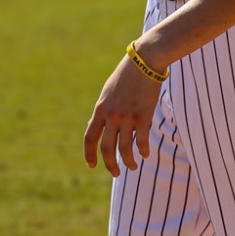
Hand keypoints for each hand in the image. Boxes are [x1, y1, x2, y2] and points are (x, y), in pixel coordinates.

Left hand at [83, 52, 161, 175]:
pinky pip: (141, 139)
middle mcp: (111, 115)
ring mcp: (127, 116)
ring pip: (124, 147)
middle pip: (106, 148)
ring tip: (132, 166)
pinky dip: (143, 150)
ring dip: (128, 161)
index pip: (90, 138)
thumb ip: (103, 110)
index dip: (89, 154)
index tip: (92, 165)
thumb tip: (99, 126)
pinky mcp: (143, 115)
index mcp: (100, 110)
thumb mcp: (108, 92)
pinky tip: (145, 154)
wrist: (144, 62)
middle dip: (110, 164)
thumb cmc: (126, 76)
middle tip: (115, 173)